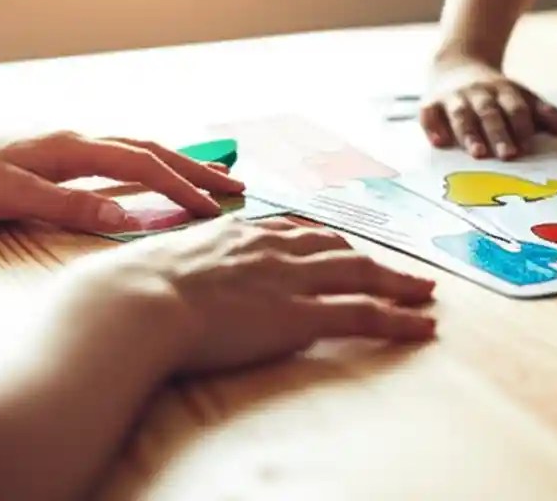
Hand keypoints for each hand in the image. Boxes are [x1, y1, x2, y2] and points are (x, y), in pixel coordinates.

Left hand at [0, 128, 245, 232]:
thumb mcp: (11, 196)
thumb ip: (70, 207)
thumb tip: (127, 218)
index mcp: (69, 145)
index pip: (141, 164)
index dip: (181, 187)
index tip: (216, 210)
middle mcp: (72, 137)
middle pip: (148, 147)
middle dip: (195, 167)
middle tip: (238, 185)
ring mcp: (61, 143)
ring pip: (132, 147)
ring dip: (173, 162)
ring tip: (207, 177)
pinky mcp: (48, 153)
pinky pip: (112, 155)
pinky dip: (143, 164)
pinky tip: (145, 176)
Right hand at [72, 217, 436, 373]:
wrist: (138, 299)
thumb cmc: (131, 286)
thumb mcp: (157, 262)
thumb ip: (178, 264)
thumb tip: (162, 276)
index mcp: (238, 232)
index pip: (293, 230)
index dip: (323, 240)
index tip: (339, 245)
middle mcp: (271, 247)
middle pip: (336, 246)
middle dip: (371, 256)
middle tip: (398, 267)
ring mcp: (288, 278)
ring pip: (361, 273)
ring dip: (399, 283)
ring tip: (425, 292)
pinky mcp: (299, 314)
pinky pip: (362, 313)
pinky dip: (399, 319)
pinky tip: (422, 325)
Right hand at [421, 56, 556, 159]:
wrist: (457, 64)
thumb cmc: (494, 93)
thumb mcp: (520, 95)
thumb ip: (542, 114)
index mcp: (504, 90)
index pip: (516, 107)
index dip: (522, 125)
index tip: (528, 146)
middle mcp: (478, 92)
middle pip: (490, 112)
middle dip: (499, 133)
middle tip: (508, 155)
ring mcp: (453, 97)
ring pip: (461, 114)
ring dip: (469, 133)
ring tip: (477, 153)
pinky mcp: (430, 102)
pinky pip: (428, 114)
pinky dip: (432, 127)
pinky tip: (438, 142)